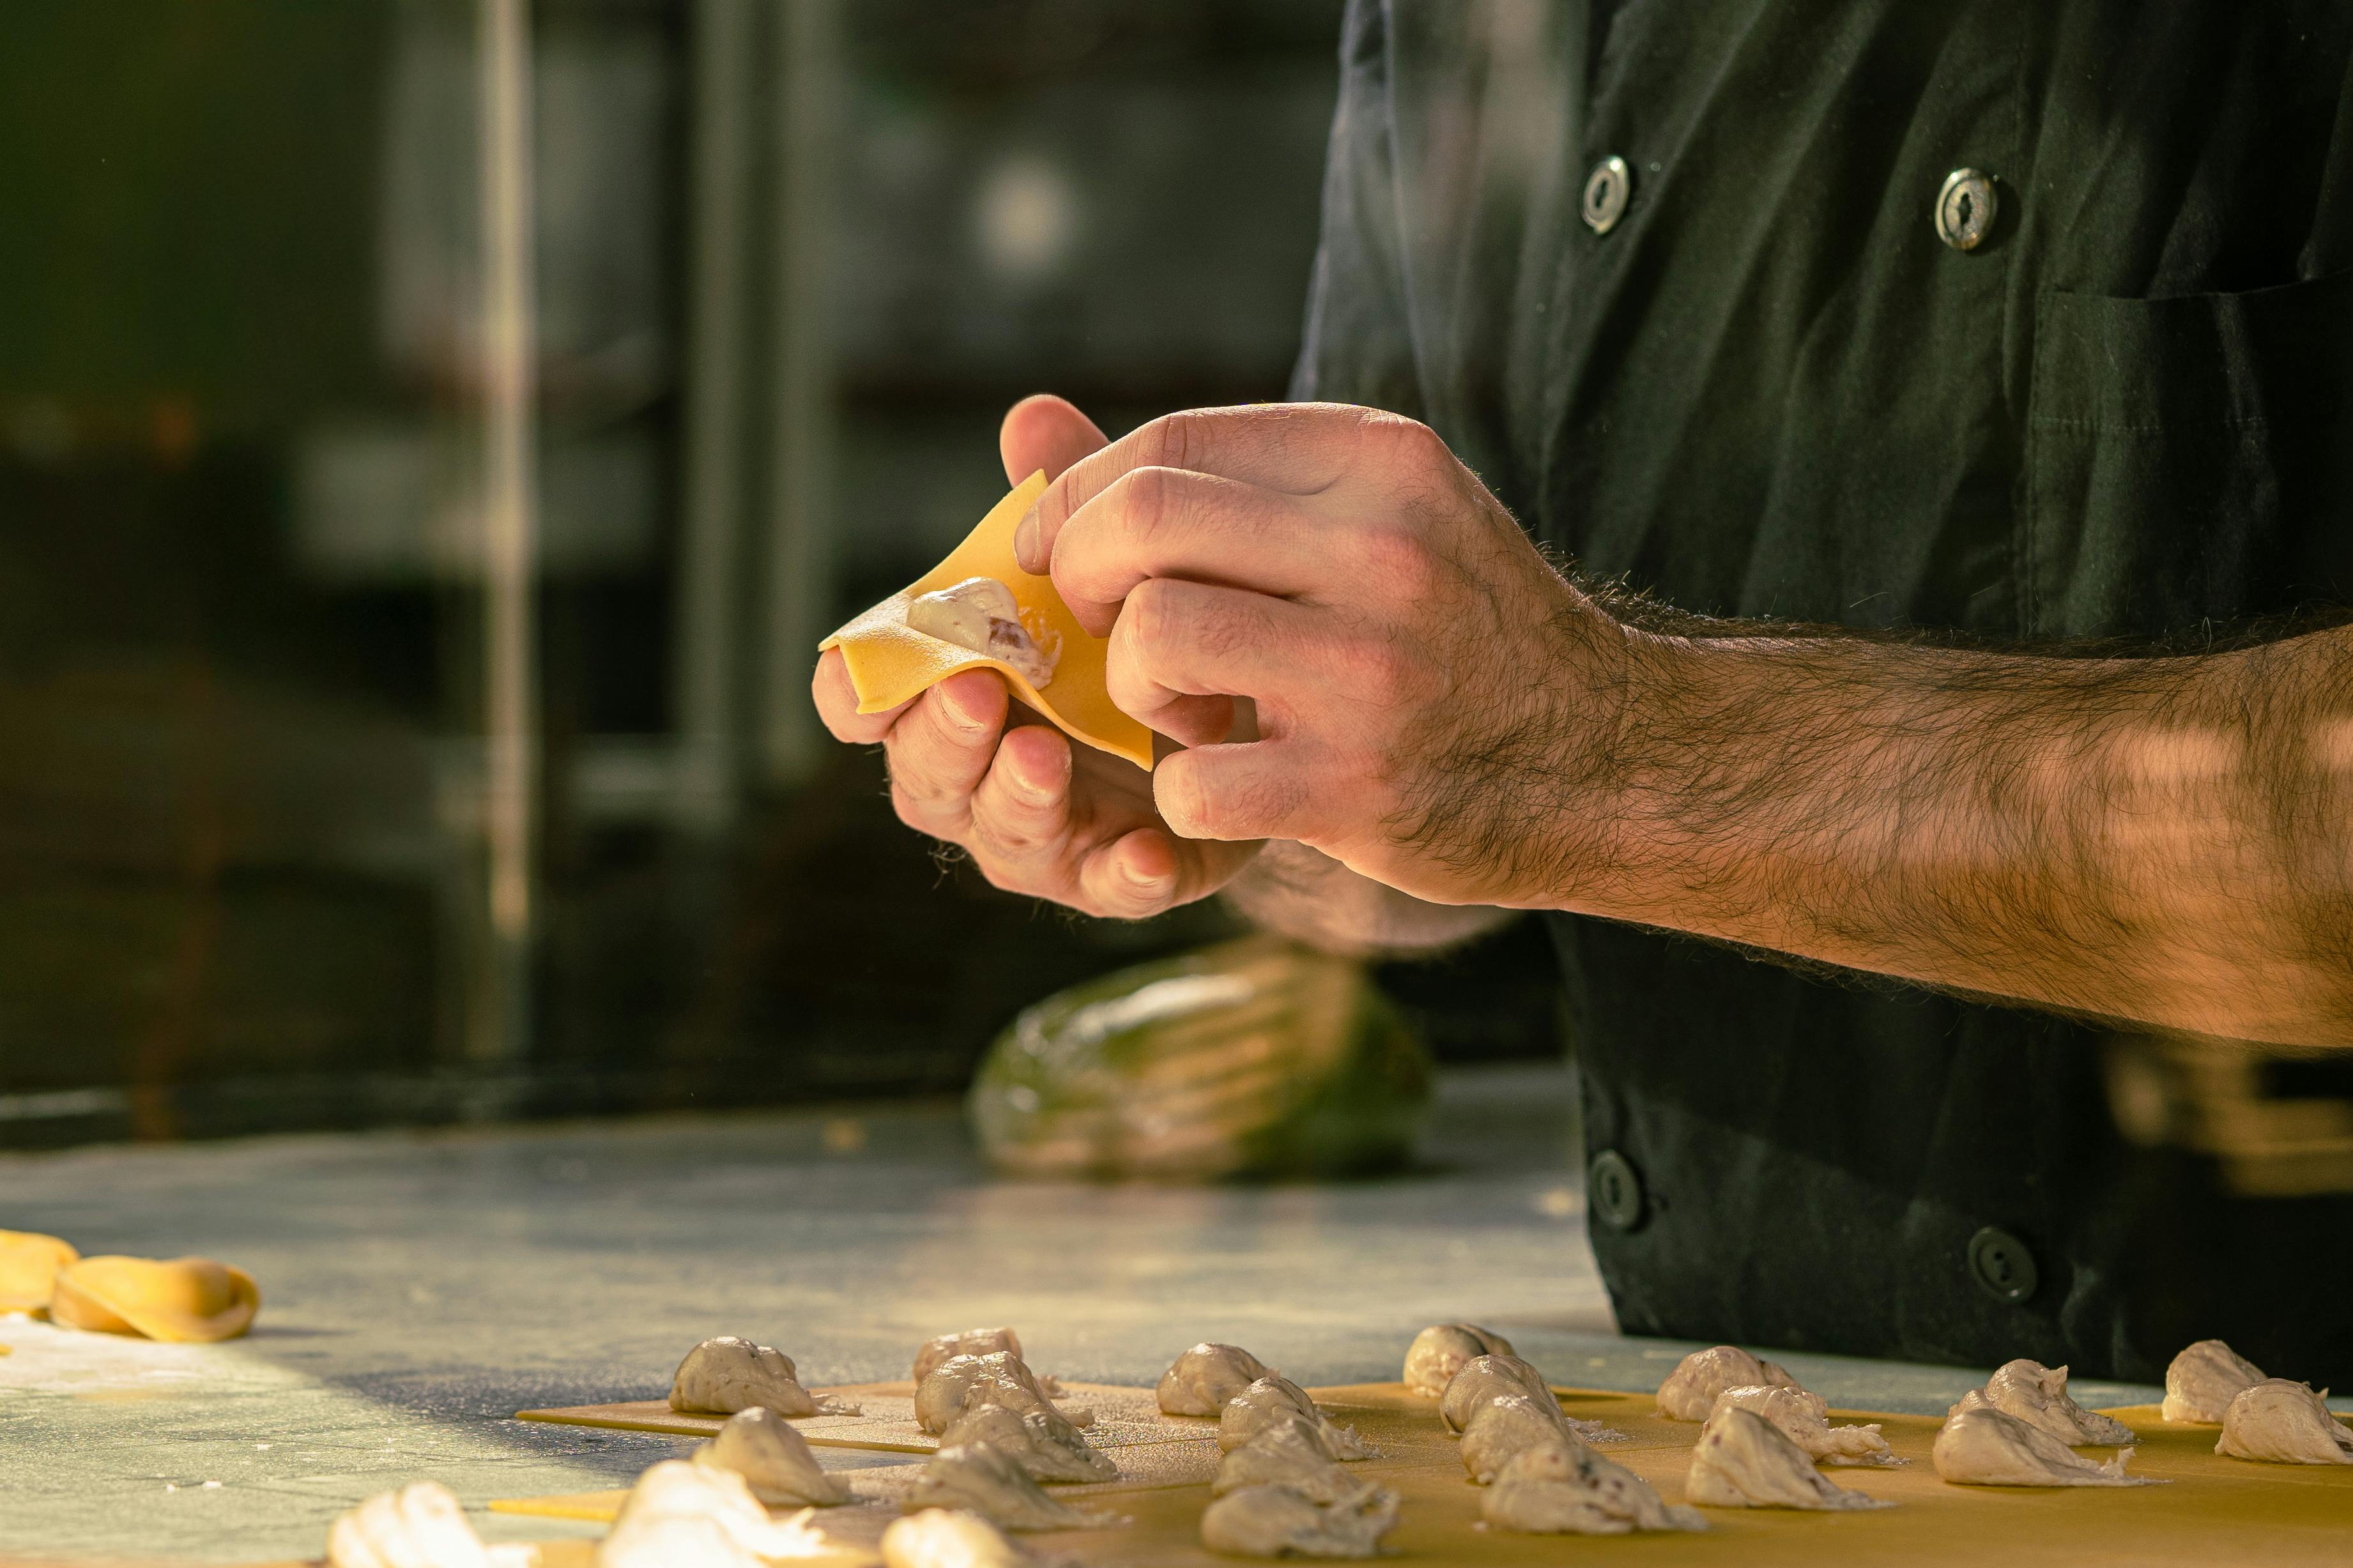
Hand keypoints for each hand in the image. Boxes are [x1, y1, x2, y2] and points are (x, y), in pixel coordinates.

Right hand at [810, 395, 1263, 917]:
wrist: (1257, 703)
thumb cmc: (1142, 624)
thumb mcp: (1111, 556)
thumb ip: (1067, 498)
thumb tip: (1031, 416)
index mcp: (950, 692)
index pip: (868, 702)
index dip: (853, 692)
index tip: (854, 673)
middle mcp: (981, 773)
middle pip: (926, 774)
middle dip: (942, 737)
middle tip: (977, 695)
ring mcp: (1052, 833)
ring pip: (1005, 836)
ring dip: (1017, 798)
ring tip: (1045, 756)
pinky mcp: (1130, 874)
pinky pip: (1115, 889)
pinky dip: (1126, 875)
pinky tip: (1150, 852)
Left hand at [1016, 403, 1630, 909]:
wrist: (1608, 759)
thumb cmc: (1462, 629)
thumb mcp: (1383, 511)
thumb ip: (1224, 474)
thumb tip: (1021, 426)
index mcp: (1379, 463)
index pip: (1172, 441)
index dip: (1077, 493)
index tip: (1050, 543)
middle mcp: (1383, 550)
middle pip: (1142, 521)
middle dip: (1074, 575)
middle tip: (1089, 623)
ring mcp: (1372, 672)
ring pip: (1153, 638)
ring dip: (1129, 685)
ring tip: (1178, 708)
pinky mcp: (1358, 787)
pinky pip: (1190, 782)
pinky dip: (1179, 794)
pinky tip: (1225, 782)